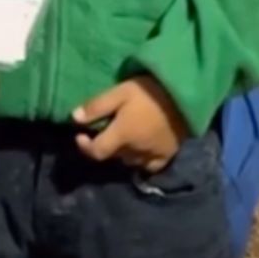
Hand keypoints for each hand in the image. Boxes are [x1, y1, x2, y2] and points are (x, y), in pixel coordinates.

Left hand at [71, 75, 190, 172]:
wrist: (184, 95)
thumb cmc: (148, 91)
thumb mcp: (119, 92)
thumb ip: (96, 106)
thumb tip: (74, 118)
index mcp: (122, 135)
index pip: (97, 152)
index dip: (85, 146)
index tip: (81, 135)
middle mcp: (135, 150)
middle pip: (113, 155)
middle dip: (105, 145)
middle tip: (106, 129)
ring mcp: (153, 155)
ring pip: (130, 161)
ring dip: (122, 152)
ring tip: (123, 137)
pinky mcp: (168, 155)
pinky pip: (150, 166)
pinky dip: (142, 161)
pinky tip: (141, 150)